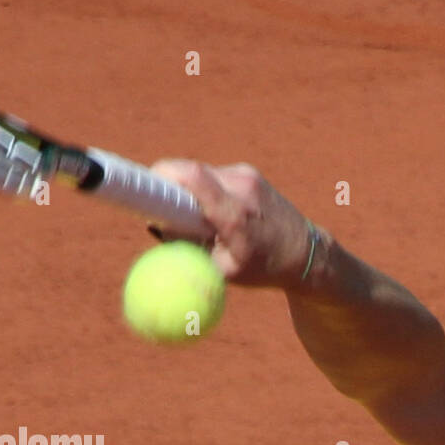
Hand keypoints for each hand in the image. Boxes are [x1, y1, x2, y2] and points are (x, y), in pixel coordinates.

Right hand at [145, 160, 315, 289]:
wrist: (307, 254)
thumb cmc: (264, 269)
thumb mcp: (223, 273)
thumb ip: (188, 253)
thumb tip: (155, 229)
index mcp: (235, 214)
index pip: (190, 176)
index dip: (160, 175)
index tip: (137, 185)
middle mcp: (242, 187)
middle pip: (189, 172)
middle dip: (169, 188)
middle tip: (158, 207)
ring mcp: (246, 175)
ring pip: (200, 174)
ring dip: (190, 193)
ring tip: (201, 222)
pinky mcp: (248, 172)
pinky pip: (213, 177)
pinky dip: (206, 193)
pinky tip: (217, 216)